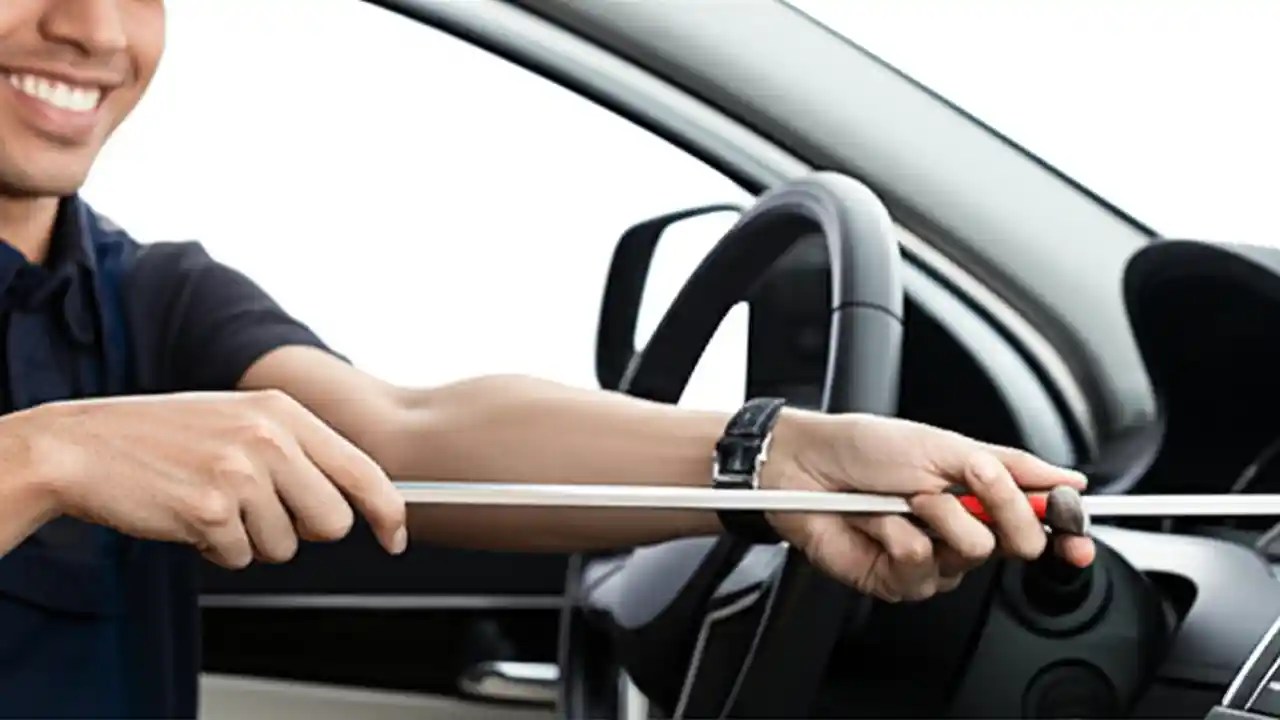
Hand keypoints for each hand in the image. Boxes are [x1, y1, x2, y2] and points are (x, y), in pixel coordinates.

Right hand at [15, 389, 406, 567]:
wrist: (84, 446)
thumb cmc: (164, 437)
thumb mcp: (240, 421)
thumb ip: (296, 452)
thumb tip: (349, 502)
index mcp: (283, 412)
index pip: (362, 470)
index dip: (387, 511)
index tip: (395, 536)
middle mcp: (270, 439)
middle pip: (332, 521)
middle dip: (303, 530)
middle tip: (261, 513)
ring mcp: (241, 474)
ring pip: (285, 546)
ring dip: (252, 540)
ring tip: (214, 505)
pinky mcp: (210, 510)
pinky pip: (239, 558)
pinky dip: (216, 550)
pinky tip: (189, 516)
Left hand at [761, 410, 1094, 602]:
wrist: (806, 467)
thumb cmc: (864, 448)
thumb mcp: (946, 443)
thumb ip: (1011, 466)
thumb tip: (1066, 479)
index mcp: (979, 494)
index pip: (1037, 522)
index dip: (1064, 532)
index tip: (1075, 533)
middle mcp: (960, 530)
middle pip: (1017, 544)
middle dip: (995, 507)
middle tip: (960, 483)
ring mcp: (931, 559)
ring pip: (970, 555)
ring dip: (934, 515)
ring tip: (902, 497)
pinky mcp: (898, 580)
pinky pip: (922, 568)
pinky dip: (897, 534)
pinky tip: (877, 521)